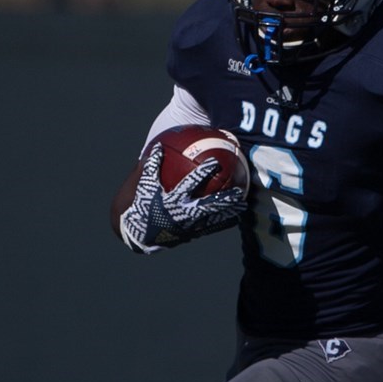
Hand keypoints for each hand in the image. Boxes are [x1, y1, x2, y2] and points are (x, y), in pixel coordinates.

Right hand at [118, 145, 246, 252]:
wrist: (138, 235)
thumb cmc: (139, 207)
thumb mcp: (143, 186)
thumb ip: (150, 166)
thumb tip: (157, 146)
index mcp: (172, 200)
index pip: (190, 184)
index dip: (202, 174)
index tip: (214, 162)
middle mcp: (183, 214)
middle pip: (209, 206)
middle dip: (224, 199)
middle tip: (239, 191)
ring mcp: (189, 226)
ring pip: (213, 219)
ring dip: (229, 212)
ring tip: (244, 205)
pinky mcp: (191, 234)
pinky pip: (210, 228)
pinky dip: (223, 223)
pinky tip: (235, 218)